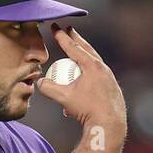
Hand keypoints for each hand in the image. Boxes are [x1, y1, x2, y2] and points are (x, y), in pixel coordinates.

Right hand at [37, 25, 126, 140]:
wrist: (109, 124)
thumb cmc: (88, 110)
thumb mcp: (65, 98)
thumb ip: (50, 89)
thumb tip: (39, 82)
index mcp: (92, 66)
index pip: (73, 47)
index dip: (62, 37)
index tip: (55, 27)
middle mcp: (103, 68)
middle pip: (87, 49)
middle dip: (77, 39)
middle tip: (70, 30)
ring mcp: (109, 78)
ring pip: (94, 62)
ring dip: (84, 57)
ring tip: (76, 55)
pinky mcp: (112, 88)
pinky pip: (98, 77)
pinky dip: (89, 75)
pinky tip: (84, 82)